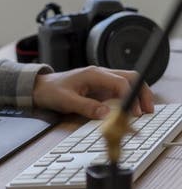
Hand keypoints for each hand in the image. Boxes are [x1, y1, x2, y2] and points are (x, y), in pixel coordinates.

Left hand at [32, 66, 154, 118]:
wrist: (41, 87)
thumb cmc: (52, 91)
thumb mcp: (66, 101)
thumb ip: (86, 107)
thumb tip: (106, 113)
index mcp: (93, 74)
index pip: (120, 82)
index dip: (130, 97)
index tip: (134, 112)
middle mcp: (100, 74)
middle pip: (130, 77)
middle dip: (142, 92)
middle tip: (147, 111)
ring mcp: (102, 80)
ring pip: (128, 82)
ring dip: (138, 95)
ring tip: (144, 112)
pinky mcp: (101, 88)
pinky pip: (121, 90)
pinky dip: (130, 98)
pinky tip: (132, 110)